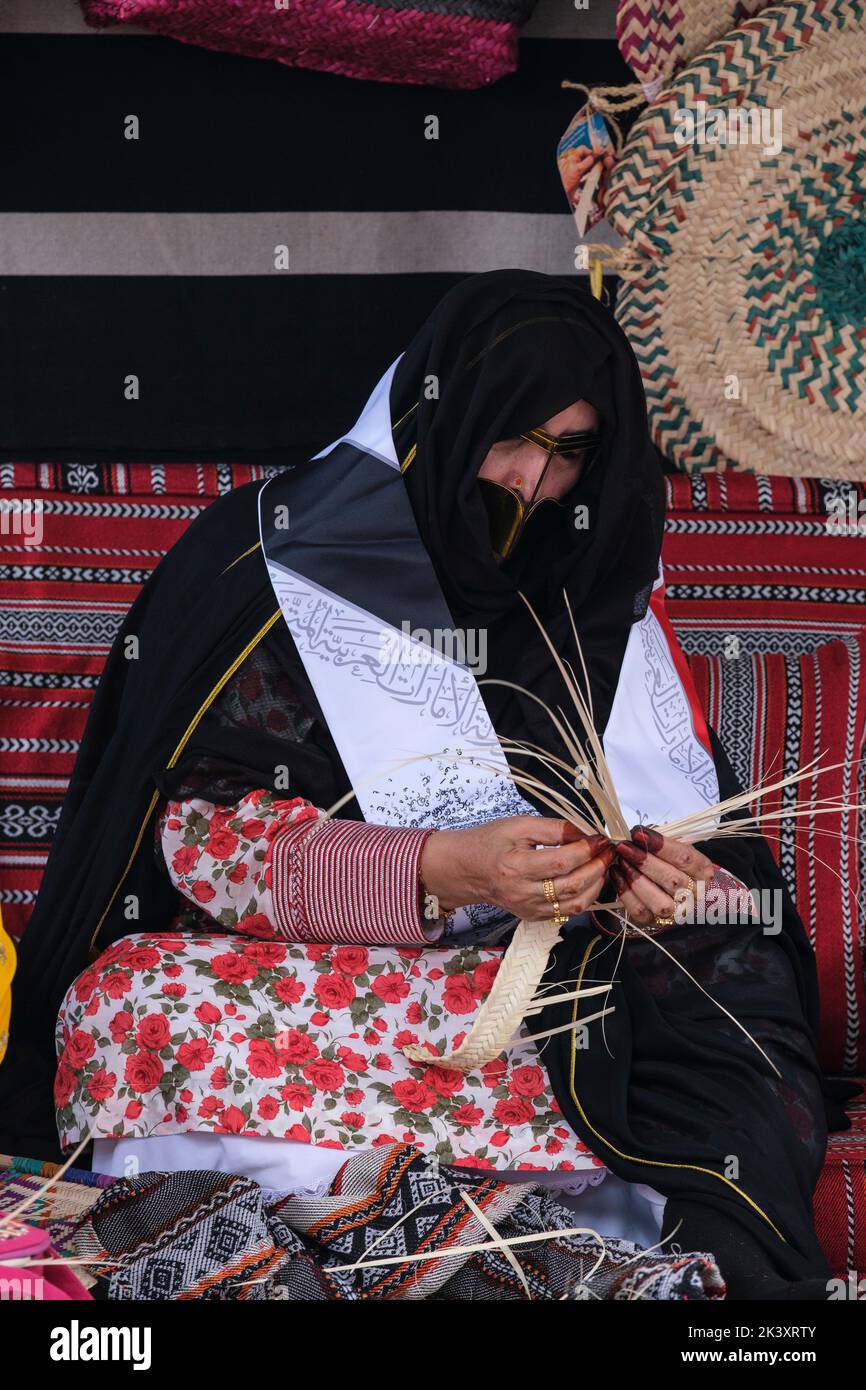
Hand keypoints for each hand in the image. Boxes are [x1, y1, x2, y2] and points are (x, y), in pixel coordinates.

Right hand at [420, 815, 614, 921]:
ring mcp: (528, 908)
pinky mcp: (533, 916)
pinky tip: (590, 880)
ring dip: (596, 885)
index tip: (599, 838)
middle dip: (597, 867)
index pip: (561, 862)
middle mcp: (522, 893)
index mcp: (516, 867)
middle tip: (608, 851)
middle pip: (572, 885)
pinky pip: (566, 912)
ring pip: (575, 904)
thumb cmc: (489, 842)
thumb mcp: (518, 825)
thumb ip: (553, 828)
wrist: (465, 869)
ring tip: (603, 865)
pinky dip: (584, 897)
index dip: (586, 850)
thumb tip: (584, 832)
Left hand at [609, 824, 714, 927]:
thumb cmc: (670, 863)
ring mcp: (676, 911)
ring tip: (621, 861)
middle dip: (644, 860)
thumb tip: (637, 833)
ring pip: (658, 901)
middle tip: (624, 846)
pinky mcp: (655, 922)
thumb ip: (659, 841)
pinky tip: (616, 874)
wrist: (671, 891)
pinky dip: (625, 892)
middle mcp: (693, 895)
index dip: (660, 844)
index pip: (685, 857)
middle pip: (672, 879)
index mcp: (702, 872)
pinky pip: (640, 910)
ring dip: (636, 879)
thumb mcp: (672, 848)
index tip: (638, 833)